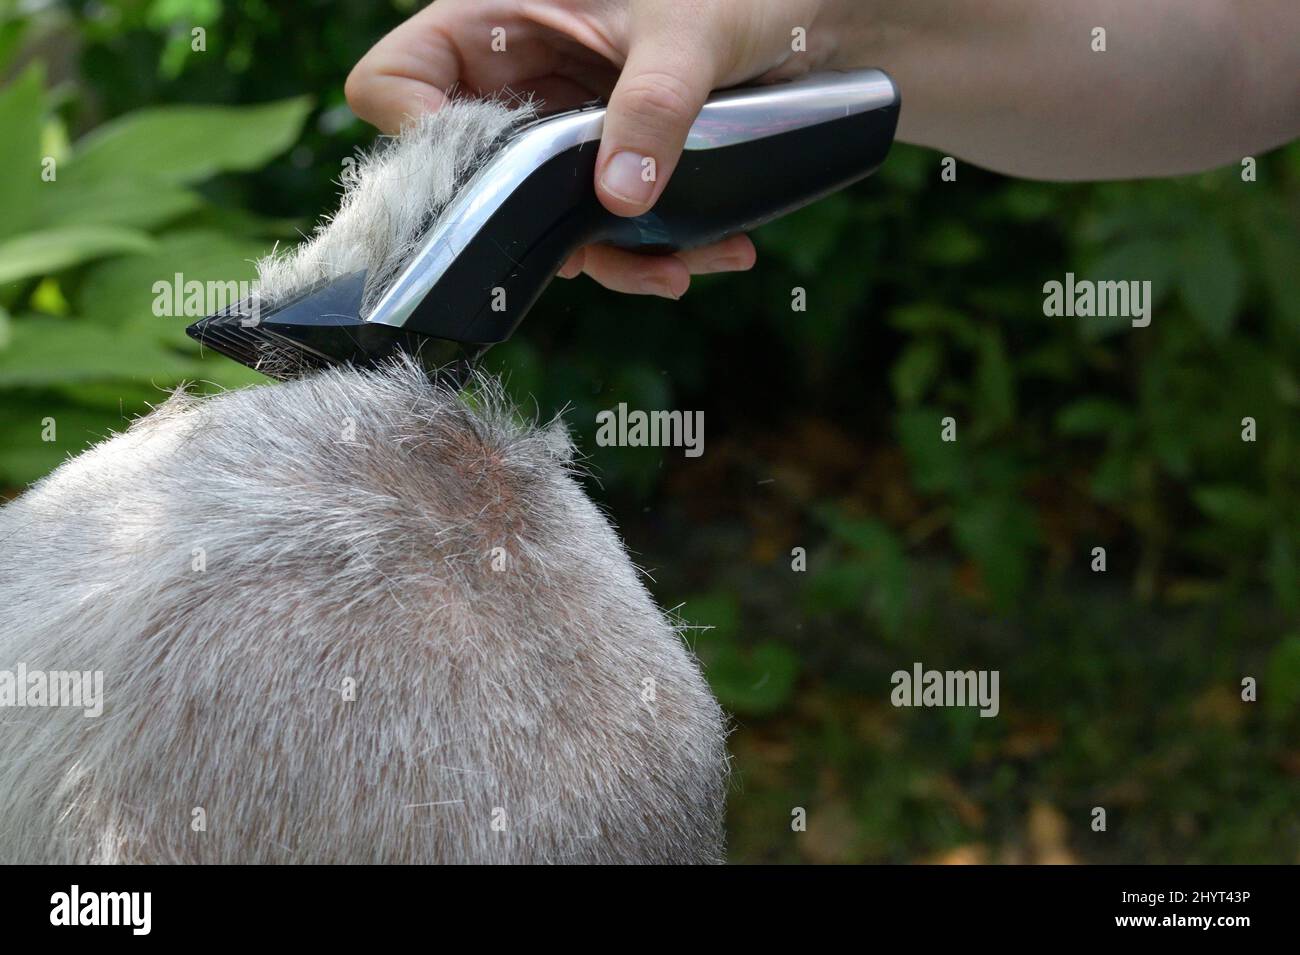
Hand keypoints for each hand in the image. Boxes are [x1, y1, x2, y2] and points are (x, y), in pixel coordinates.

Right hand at [346, 0, 843, 297]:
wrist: (814, 16)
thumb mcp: (691, 34)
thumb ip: (653, 107)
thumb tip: (618, 198)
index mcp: (500, 16)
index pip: (396, 81)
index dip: (417, 137)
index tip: (480, 184)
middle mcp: (518, 76)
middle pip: (471, 172)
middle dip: (531, 225)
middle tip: (590, 251)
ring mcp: (561, 124)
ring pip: (541, 215)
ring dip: (607, 255)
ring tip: (677, 270)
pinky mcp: (608, 160)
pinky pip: (603, 224)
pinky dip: (651, 250)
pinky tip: (712, 253)